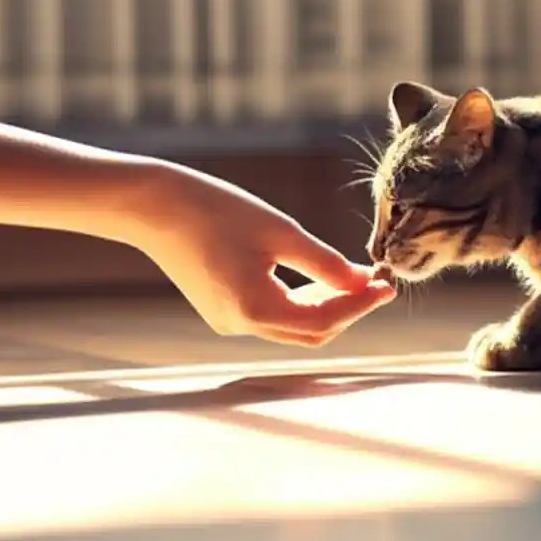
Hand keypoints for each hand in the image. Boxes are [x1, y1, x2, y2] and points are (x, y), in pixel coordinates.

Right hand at [126, 161, 395, 346]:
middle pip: (311, 332)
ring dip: (325, 306)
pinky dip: (298, 302)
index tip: (386, 284)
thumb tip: (363, 282)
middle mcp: (240, 326)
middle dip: (347, 309)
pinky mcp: (220, 311)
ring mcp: (228, 322)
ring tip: (352, 277)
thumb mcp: (281, 232)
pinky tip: (315, 279)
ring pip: (291, 327)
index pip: (325, 321)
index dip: (360, 305)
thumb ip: (326, 263)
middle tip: (375, 282)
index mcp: (256, 309)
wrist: (154, 207)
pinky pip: (270, 316)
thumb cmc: (218, 210)